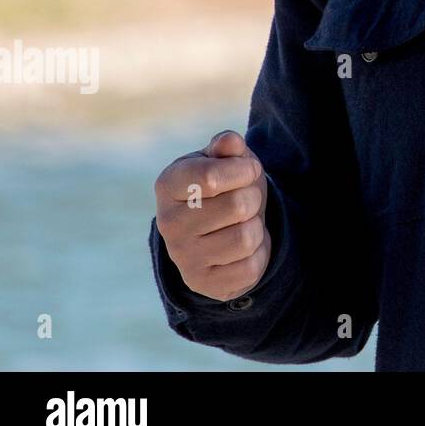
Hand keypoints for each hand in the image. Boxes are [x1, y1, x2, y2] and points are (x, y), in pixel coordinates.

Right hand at [153, 129, 271, 301]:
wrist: (220, 228)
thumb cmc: (225, 184)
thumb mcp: (227, 159)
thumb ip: (228, 146)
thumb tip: (229, 142)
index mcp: (168, 184)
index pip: (211, 177)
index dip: (244, 170)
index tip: (246, 171)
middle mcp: (168, 223)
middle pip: (238, 206)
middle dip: (253, 198)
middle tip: (244, 200)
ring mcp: (182, 257)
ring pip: (246, 238)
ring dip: (256, 227)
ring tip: (242, 223)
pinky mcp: (202, 283)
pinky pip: (250, 268)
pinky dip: (257, 254)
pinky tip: (241, 249)